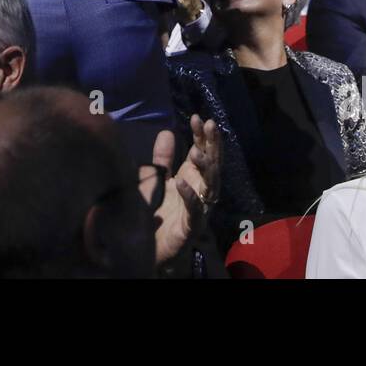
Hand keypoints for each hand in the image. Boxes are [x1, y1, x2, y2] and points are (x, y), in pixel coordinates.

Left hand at [147, 117, 220, 267]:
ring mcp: (200, 208)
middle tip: (209, 125)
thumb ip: (164, 159)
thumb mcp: (160, 180)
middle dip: (212, 145)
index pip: (203, 151)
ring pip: (210, 186)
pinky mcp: (191, 227)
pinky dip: (190, 196)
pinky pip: (194, 210)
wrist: (153, 247)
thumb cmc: (160, 212)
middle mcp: (201, 190)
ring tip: (196, 153)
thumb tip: (168, 131)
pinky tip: (182, 183)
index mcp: (194, 177)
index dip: (202, 135)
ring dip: (205, 168)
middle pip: (212, 164)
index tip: (197, 118)